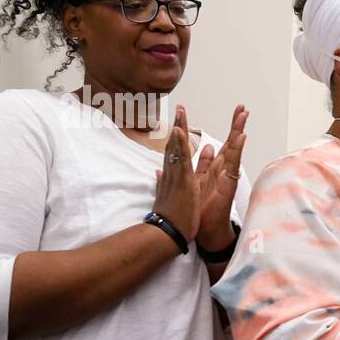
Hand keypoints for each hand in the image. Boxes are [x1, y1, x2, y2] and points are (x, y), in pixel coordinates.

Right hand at [151, 107, 202, 241]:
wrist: (166, 232)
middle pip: (174, 144)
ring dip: (179, 128)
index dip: (176, 136)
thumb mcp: (167, 196)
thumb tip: (157, 172)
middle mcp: (172, 172)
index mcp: (172, 176)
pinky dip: (180, 145)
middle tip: (180, 107)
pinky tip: (179, 131)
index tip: (178, 122)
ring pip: (177, 148)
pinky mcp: (182, 181)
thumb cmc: (170, 218)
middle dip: (178, 125)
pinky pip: (182, 159)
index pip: (174, 152)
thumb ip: (162, 182)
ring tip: (180, 110)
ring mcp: (176, 175)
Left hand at [193, 104, 247, 249]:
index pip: (223, 144)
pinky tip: (241, 137)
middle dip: (236, 125)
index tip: (234, 112)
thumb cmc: (201, 211)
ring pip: (234, 150)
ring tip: (244, 116)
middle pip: (231, 143)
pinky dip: (237, 150)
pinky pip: (233, 164)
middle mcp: (223, 171)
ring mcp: (228, 177)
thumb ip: (199, 166)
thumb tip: (202, 149)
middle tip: (242, 108)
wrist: (205, 231)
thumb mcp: (196, 184)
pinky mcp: (229, 184)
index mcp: (214, 169)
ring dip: (239, 132)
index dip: (228, 129)